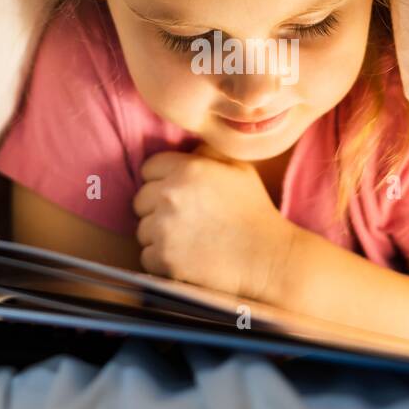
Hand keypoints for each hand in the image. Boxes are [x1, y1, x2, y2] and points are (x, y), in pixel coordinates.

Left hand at [132, 143, 295, 300]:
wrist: (267, 258)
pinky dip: (162, 260)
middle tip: (185, 219)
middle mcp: (170, 195)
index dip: (162, 180)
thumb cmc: (255, 212)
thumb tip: (188, 148)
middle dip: (157, 208)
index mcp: (187, 169)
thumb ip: (209, 152)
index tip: (179, 194)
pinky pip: (147, 256)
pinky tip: (186, 258)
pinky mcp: (163, 258)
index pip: (149, 169)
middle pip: (141, 199)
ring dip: (159, 235)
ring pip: (143, 229)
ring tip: (188, 240)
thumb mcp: (239, 168)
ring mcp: (164, 228)